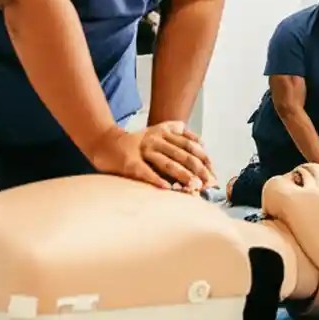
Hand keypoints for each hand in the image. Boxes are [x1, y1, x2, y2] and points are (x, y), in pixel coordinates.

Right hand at [87, 121, 216, 191]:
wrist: (105, 142)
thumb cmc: (135, 142)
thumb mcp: (158, 131)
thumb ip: (177, 133)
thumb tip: (201, 143)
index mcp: (165, 132)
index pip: (191, 146)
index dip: (204, 160)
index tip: (213, 173)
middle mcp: (156, 139)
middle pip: (183, 155)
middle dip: (198, 171)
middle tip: (208, 183)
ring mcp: (143, 150)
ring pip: (168, 164)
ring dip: (183, 176)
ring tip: (194, 186)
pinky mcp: (130, 162)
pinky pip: (145, 172)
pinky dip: (157, 180)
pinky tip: (167, 189)